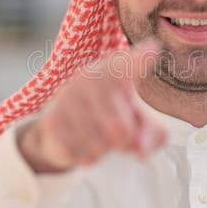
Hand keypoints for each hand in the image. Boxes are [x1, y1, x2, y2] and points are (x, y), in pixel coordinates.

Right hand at [18, 39, 166, 173]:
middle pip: (121, 129)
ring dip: (104, 151)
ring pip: (100, 146)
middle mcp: (89, 77)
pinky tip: (81, 144)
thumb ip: (153, 135)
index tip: (154, 49)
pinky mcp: (52, 120)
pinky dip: (87, 158)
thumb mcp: (141, 124)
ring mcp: (67, 97)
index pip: (127, 65)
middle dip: (125, 142)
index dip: (140, 59)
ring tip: (98, 136)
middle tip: (120, 134)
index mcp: (116, 70)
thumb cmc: (114, 118)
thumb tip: (141, 150)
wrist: (64, 129)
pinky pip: (81, 155)